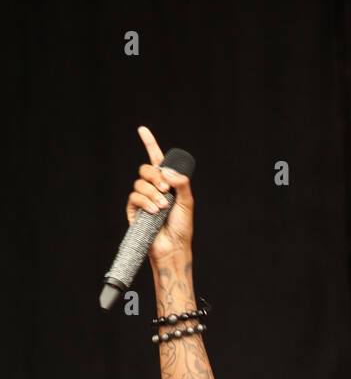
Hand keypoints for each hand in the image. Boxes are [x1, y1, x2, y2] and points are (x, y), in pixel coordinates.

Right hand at [124, 124, 193, 261]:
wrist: (173, 248)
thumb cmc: (182, 227)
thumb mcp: (187, 202)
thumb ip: (181, 183)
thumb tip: (167, 171)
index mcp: (167, 183)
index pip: (156, 160)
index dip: (149, 144)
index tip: (142, 130)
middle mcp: (154, 188)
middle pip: (146, 169)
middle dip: (156, 176)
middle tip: (166, 190)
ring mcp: (143, 199)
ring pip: (140, 183)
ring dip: (153, 193)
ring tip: (163, 208)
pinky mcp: (134, 210)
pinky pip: (135, 197)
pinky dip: (145, 202)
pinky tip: (155, 211)